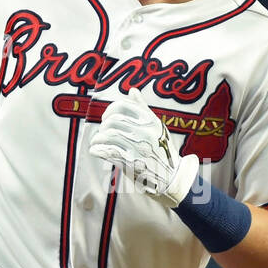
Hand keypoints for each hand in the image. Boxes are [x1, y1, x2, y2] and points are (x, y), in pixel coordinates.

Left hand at [88, 88, 198, 207]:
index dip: (110, 110)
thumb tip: (132, 90)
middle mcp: (145, 132)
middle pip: (113, 121)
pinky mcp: (130, 163)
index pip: (123, 106)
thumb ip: (143, 109)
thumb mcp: (157, 127)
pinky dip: (97, 149)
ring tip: (97, 142)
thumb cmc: (163, 151)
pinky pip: (107, 151)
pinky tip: (95, 150)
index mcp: (150, 121)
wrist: (172, 177)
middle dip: (104, 127)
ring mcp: (137, 148)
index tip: (107, 118)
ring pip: (108, 135)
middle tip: (103, 133)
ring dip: (98, 138)